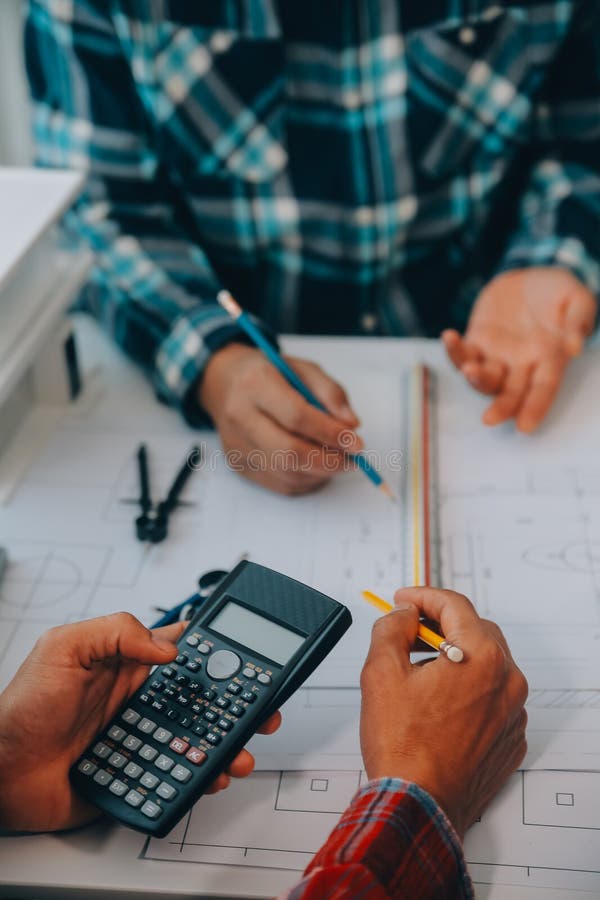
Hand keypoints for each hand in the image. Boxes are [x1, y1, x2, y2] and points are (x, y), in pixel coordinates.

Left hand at [0, 614, 280, 831]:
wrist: (0, 772)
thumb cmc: (23, 707)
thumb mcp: (64, 648)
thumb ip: (115, 633)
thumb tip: (166, 647)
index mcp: (128, 664)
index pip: (184, 649)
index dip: (218, 648)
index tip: (249, 651)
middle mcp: (140, 699)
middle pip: (202, 697)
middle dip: (238, 701)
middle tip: (262, 707)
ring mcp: (141, 737)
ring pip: (197, 737)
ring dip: (227, 742)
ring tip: (241, 748)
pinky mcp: (137, 773)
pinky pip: (178, 773)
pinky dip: (201, 775)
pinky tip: (211, 774)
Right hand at [199, 344, 362, 494]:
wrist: (226, 384)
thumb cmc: (270, 375)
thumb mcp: (303, 369)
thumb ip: (331, 393)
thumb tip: (351, 425)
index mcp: (256, 384)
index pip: (297, 416)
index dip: (331, 433)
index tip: (356, 442)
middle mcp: (240, 416)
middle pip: (289, 452)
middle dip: (329, 461)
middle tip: (352, 459)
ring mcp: (236, 445)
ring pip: (287, 473)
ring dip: (320, 473)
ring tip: (336, 459)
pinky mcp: (238, 465)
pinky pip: (280, 485)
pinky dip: (307, 480)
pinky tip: (316, 467)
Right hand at [359, 587, 527, 838]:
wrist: (418, 806)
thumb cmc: (402, 746)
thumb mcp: (380, 672)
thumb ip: (391, 628)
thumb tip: (403, 614)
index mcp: (481, 656)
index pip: (454, 605)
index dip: (422, 596)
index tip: (402, 600)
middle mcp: (508, 680)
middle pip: (475, 631)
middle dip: (441, 625)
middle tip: (408, 631)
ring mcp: (513, 712)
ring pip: (486, 665)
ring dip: (456, 657)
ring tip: (420, 670)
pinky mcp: (510, 738)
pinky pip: (492, 698)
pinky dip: (468, 690)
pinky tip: (438, 703)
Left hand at [443, 267, 596, 431]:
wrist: (530, 277)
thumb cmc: (558, 292)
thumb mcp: (577, 299)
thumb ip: (578, 322)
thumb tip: (574, 348)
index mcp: (549, 359)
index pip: (543, 390)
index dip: (535, 408)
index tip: (526, 427)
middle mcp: (521, 364)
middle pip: (510, 393)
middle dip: (501, 407)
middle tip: (489, 419)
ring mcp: (496, 355)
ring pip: (483, 378)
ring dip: (475, 378)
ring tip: (469, 369)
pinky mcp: (476, 341)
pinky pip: (462, 352)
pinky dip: (454, 350)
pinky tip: (449, 337)